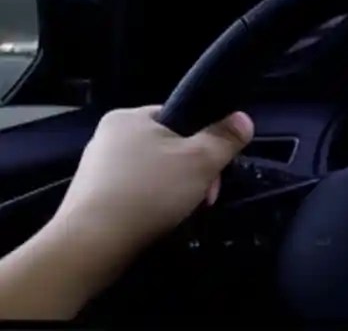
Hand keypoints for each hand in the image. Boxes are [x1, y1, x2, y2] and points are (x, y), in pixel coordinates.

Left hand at [54, 105, 253, 253]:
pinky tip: (157, 222)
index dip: (205, 141)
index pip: (181, 117)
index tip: (215, 169)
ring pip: (154, 173)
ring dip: (175, 190)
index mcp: (128, 116)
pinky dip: (151, 205)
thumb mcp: (201, 160)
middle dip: (193, 173)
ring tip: (181, 213)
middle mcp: (108, 137)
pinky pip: (134, 193)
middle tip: (204, 199)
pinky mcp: (92, 198)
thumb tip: (243, 118)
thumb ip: (225, 137)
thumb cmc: (148, 192)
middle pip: (170, 147)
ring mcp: (97, 169)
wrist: (90, 244)